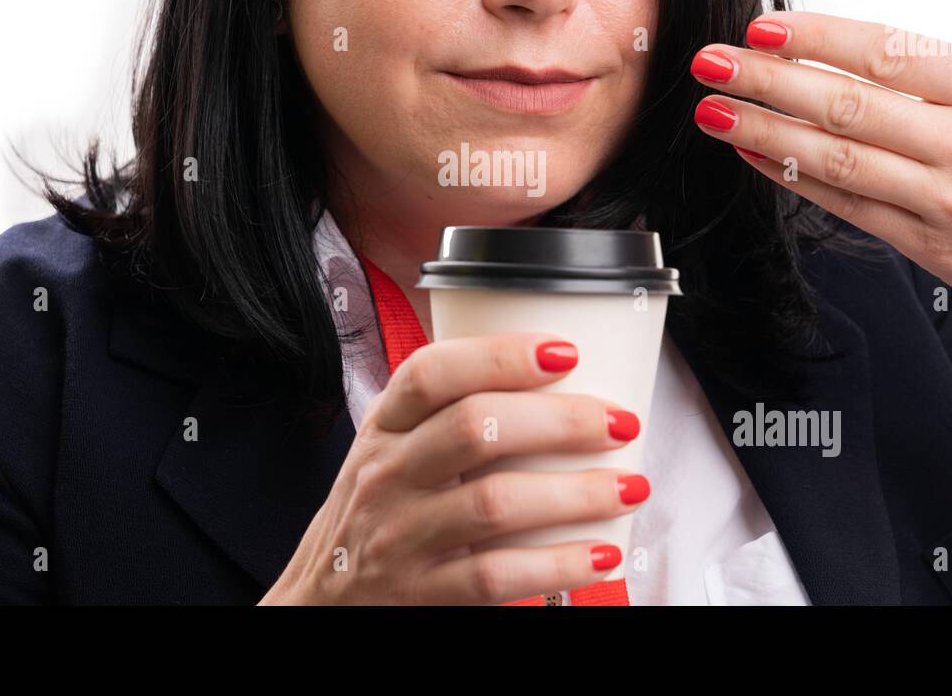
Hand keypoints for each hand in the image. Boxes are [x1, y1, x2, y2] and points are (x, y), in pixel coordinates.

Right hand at [257, 333, 647, 604]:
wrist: (322, 601)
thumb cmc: (378, 513)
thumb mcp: (392, 450)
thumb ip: (449, 415)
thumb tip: (557, 377)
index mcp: (386, 426)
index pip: (432, 373)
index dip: (500, 355)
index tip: (565, 351)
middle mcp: (387, 474)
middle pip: (475, 428)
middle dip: (560, 422)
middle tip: (619, 422)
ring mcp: (400, 536)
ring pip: (495, 502)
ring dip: (576, 493)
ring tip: (629, 486)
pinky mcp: (420, 593)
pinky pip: (497, 575)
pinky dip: (558, 564)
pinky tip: (600, 553)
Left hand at [688, 0, 951, 335]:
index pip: (891, 54)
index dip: (821, 40)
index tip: (762, 27)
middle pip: (850, 106)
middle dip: (770, 81)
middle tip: (711, 62)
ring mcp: (943, 198)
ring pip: (838, 159)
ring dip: (765, 133)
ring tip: (713, 110)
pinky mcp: (923, 241)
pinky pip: (845, 205)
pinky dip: (793, 180)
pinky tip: (752, 156)